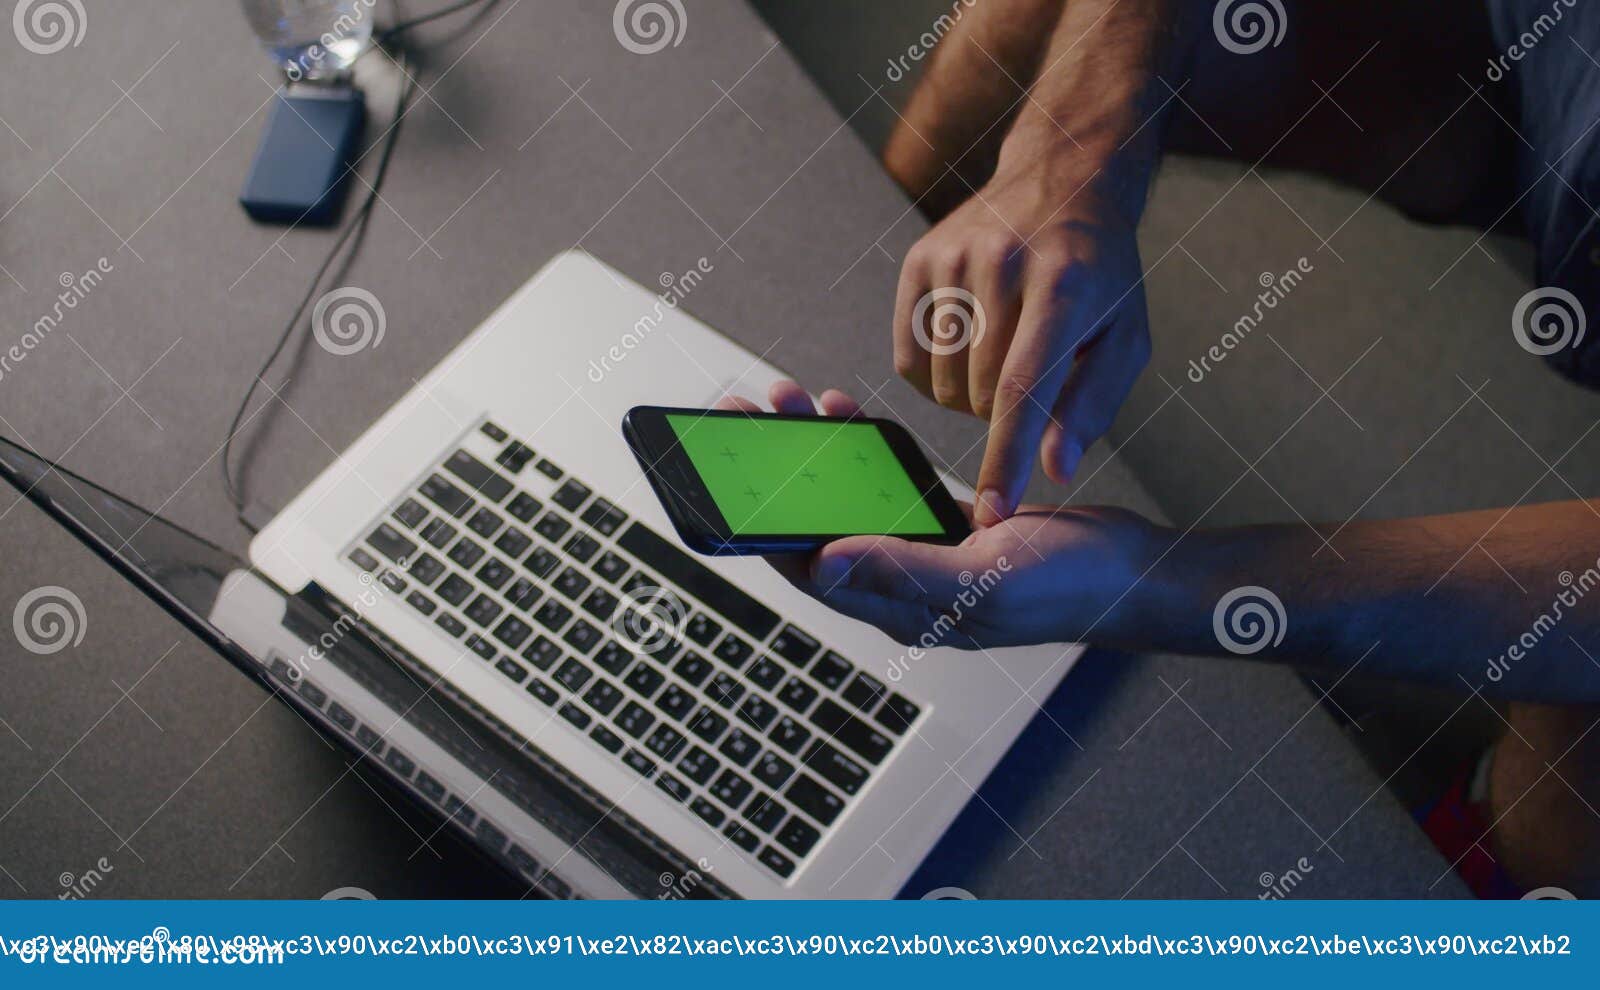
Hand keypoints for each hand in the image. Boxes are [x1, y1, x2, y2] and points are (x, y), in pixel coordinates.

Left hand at [716, 382, 1162, 648]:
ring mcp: (920, 557)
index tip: (725, 468)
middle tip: (746, 413)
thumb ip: (902, 570)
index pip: (805, 565)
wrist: (1132, 573)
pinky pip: (884, 491)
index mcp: (897, 607)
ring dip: (816, 455)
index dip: (758, 520)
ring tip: (794, 402)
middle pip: (814, 526)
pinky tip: (849, 421)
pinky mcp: (944, 530)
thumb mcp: (982, 579)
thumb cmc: (1069, 587)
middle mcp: (898, 586)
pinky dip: (862, 454)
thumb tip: (821, 561)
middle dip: (775, 471)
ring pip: (846, 503)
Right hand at [894, 139, 1151, 527]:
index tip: (992, 514)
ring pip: (939, 384)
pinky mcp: (918, 259)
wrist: (1064, 180)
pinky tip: (967, 346)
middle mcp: (1002, 265)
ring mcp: (953, 258)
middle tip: (1030, 384)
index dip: (1005, 460)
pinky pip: (908, 359)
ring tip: (1001, 359)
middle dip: (1002, 417)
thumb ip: (1092, 406)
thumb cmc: (1101, 274)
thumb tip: (1053, 467)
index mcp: (1064, 287)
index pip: (1022, 392)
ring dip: (968, 398)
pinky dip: (935, 374)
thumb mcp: (1124, 337)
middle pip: (979, 396)